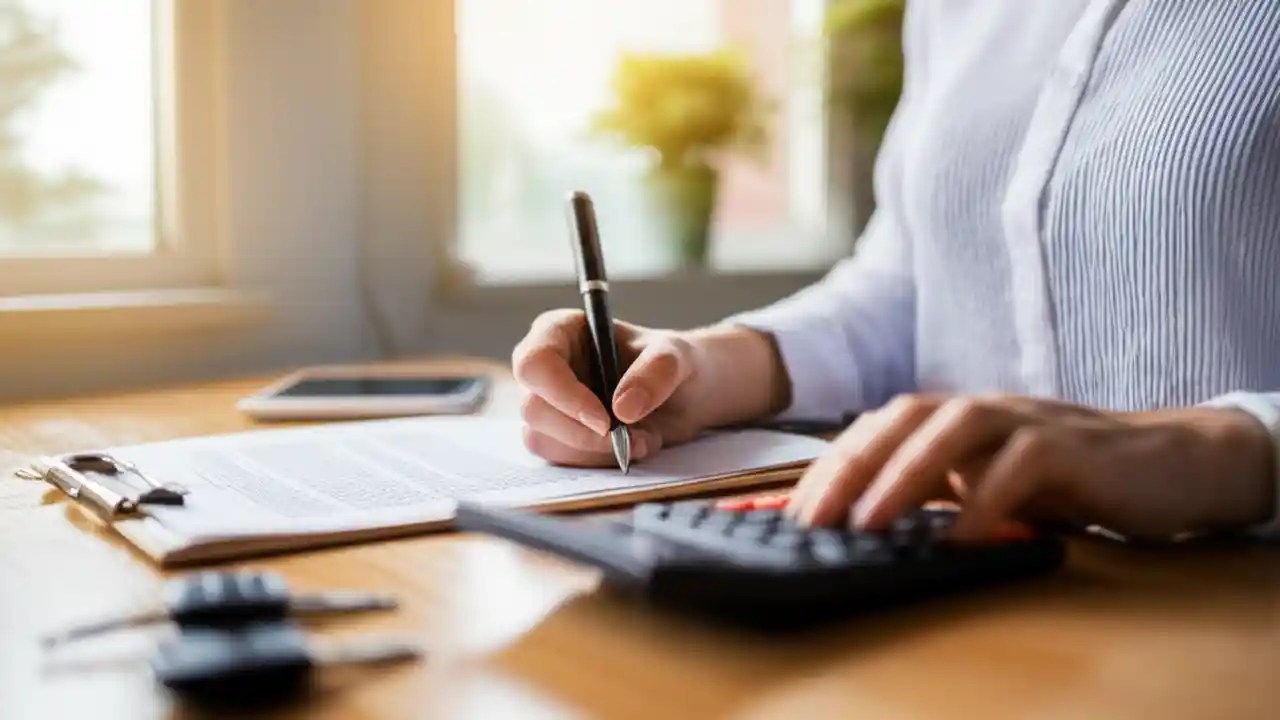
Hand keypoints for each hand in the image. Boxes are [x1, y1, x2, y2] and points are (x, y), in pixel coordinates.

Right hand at [512, 310, 788, 466]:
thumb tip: (623, 408)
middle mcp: (545, 368)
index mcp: (559, 331)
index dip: (563, 395)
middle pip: (533, 408)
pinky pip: (560, 458)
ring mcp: (547, 404)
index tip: (605, 421)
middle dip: (583, 434)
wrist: (684, 394)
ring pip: (543, 439)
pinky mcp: (556, 435)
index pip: (535, 363)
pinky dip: (598, 461)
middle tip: (631, 440)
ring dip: (595, 451)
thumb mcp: (676, 356)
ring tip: (642, 440)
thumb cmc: (673, 361)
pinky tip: (631, 447)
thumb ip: (656, 372)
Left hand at [787, 394, 1275, 539]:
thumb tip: (864, 523)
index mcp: (953, 419)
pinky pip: (1020, 464)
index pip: (876, 430)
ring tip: (868, 524)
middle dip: (849, 468)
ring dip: (902, 474)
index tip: (793, 513)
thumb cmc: (1066, 479)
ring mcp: (1025, 420)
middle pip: (899, 419)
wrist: (1166, 462)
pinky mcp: (1071, 445)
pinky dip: (985, 499)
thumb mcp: (986, 484)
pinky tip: (958, 538)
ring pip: (952, 428)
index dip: (832, 467)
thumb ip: (935, 492)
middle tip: (812, 520)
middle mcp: (980, 410)